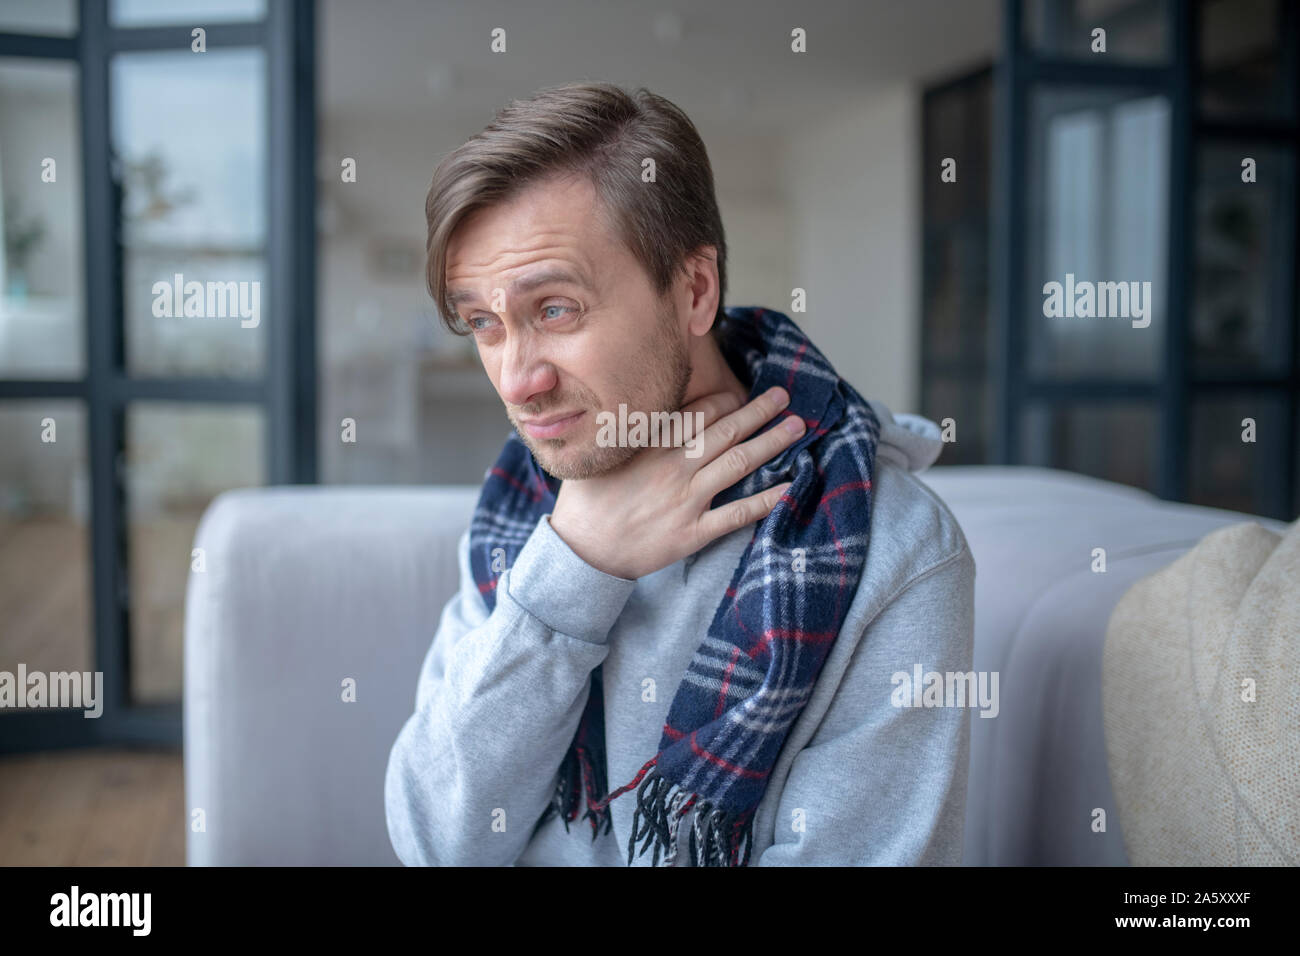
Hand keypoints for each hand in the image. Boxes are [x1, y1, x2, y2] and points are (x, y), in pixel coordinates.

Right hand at [548, 386, 802, 579]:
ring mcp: (687, 500)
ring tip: (796, 427)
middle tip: (783, 396)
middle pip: (726, 431)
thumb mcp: (598, 454)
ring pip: (738, 463)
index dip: (724, 401)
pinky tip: (788, 487)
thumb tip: (633, 407)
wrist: (582, 551)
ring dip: (770, 443)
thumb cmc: (586, 502)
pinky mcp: (693, 532)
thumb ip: (624, 432)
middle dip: (758, 411)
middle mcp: (675, 468)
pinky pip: (737, 513)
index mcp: (652, 446)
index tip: (740, 394)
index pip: (699, 413)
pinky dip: (765, 500)